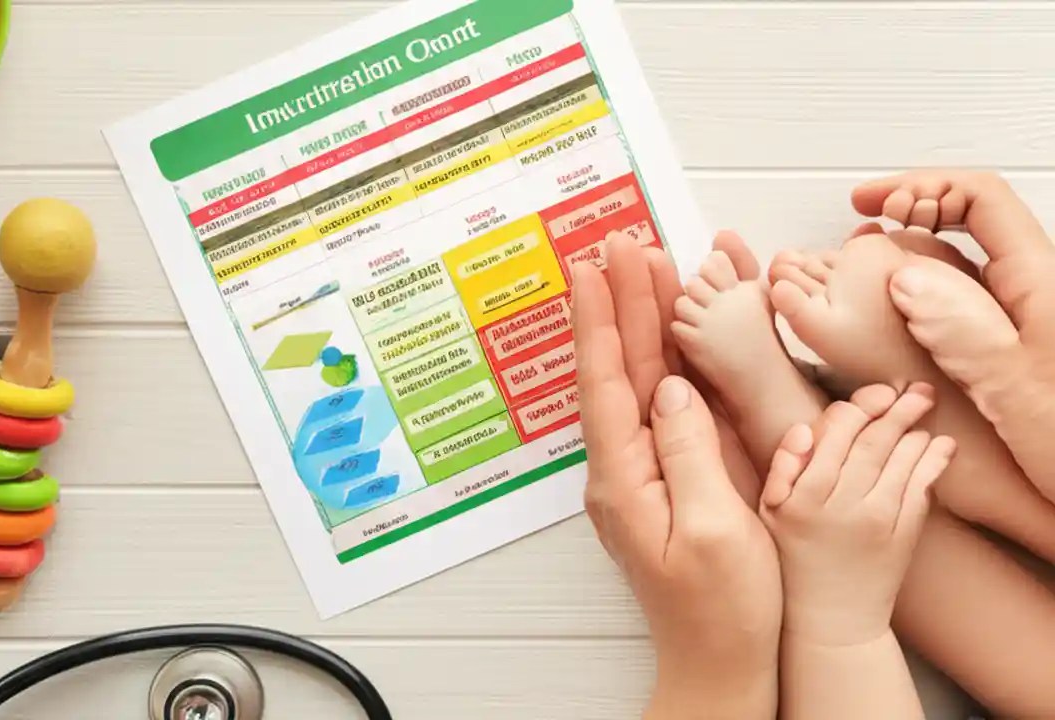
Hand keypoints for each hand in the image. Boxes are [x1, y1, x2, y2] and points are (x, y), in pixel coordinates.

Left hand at [572, 238, 780, 718]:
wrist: (723, 664)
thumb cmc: (723, 613)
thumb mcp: (715, 532)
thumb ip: (689, 453)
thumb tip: (673, 389)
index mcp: (623, 479)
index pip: (604, 382)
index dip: (599, 320)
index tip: (592, 268)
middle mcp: (624, 468)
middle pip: (619, 368)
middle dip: (620, 302)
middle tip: (620, 242)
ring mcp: (648, 470)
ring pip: (643, 379)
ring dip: (643, 321)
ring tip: (645, 265)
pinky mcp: (675, 475)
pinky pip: (670, 404)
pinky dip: (674, 359)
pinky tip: (677, 331)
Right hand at [760, 383, 955, 646]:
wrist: (828, 615)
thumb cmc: (793, 557)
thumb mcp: (769, 513)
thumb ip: (783, 468)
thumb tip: (805, 429)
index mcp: (804, 493)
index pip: (834, 432)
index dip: (857, 407)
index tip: (872, 395)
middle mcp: (841, 503)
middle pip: (873, 439)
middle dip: (896, 408)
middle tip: (912, 388)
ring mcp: (876, 518)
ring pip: (901, 458)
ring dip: (916, 427)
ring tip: (924, 404)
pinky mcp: (903, 534)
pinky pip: (921, 487)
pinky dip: (934, 460)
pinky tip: (940, 444)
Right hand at [852, 170, 1054, 500]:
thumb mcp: (1017, 388)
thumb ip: (961, 328)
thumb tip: (905, 276)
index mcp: (1040, 284)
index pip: (979, 199)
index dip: (920, 186)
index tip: (869, 202)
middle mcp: (1035, 293)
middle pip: (972, 221)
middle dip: (913, 210)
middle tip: (862, 227)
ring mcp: (1026, 321)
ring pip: (966, 263)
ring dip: (914, 254)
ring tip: (867, 268)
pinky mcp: (1016, 352)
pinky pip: (966, 304)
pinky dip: (925, 296)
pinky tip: (898, 316)